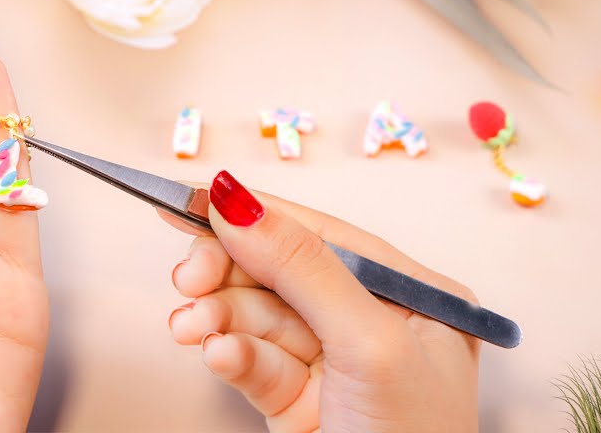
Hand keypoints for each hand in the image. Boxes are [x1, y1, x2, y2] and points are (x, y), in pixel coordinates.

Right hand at [163, 171, 478, 432]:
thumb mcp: (368, 345)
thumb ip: (304, 269)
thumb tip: (240, 199)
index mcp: (412, 295)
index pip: (321, 234)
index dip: (255, 214)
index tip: (192, 199)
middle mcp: (372, 323)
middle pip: (278, 272)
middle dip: (229, 275)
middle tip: (188, 280)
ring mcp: (331, 364)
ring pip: (255, 316)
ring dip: (218, 319)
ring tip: (194, 329)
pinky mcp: (296, 401)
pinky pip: (251, 361)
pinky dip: (229, 356)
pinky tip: (218, 356)